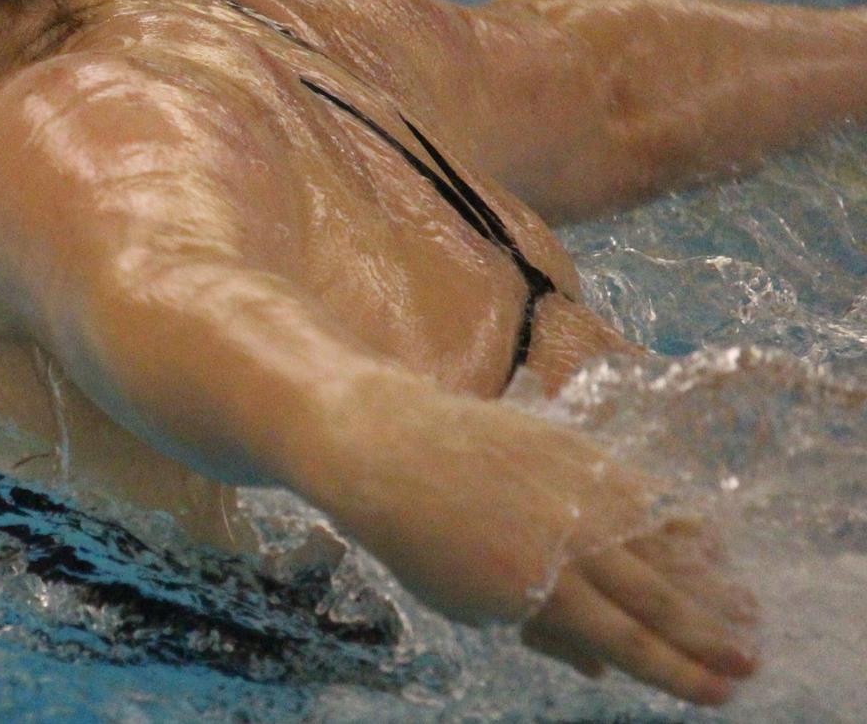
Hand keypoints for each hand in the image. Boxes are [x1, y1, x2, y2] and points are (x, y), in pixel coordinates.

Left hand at [315, 376, 759, 704]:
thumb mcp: (465, 602)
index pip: (625, 642)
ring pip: (661, 543)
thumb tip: (598, 666)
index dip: (676, 672)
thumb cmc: (416, 535)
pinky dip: (680, 519)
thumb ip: (537, 629)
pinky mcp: (579, 450)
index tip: (720, 694)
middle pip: (656, 598)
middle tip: (751, 661)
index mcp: (538, 590)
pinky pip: (644, 491)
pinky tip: (709, 539)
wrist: (387, 445)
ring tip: (746, 609)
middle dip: (708, 634)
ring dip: (709, 580)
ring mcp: (579, 491)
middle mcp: (568, 541)